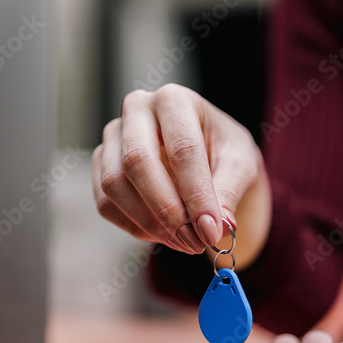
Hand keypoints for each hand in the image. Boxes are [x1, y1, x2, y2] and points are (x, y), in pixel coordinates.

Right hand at [92, 85, 271, 266]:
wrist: (207, 153)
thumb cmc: (224, 152)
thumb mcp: (240, 166)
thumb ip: (229, 193)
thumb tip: (216, 227)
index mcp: (175, 100)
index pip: (182, 150)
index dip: (197, 196)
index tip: (211, 232)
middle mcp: (136, 110)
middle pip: (137, 163)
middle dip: (168, 211)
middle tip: (195, 242)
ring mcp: (113, 137)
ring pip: (115, 186)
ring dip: (151, 224)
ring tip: (186, 242)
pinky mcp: (101, 165)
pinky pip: (106, 204)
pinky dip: (136, 228)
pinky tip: (165, 235)